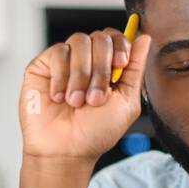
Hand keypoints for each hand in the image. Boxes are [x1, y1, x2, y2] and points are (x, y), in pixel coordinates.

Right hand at [17, 26, 151, 161]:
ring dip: (82, 74)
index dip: (121, 44)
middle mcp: (88, 61)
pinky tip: (59, 97)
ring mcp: (65, 61)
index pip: (116, 37)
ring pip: (79, 41)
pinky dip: (61, 77)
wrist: (66, 150)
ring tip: (77, 102)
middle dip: (101, 68)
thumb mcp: (126, 102)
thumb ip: (136, 69)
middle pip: (100, 37)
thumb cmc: (95, 132)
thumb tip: (144, 38)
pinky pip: (58, 52)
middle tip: (96, 98)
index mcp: (109, 67)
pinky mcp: (44, 65)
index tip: (121, 64)